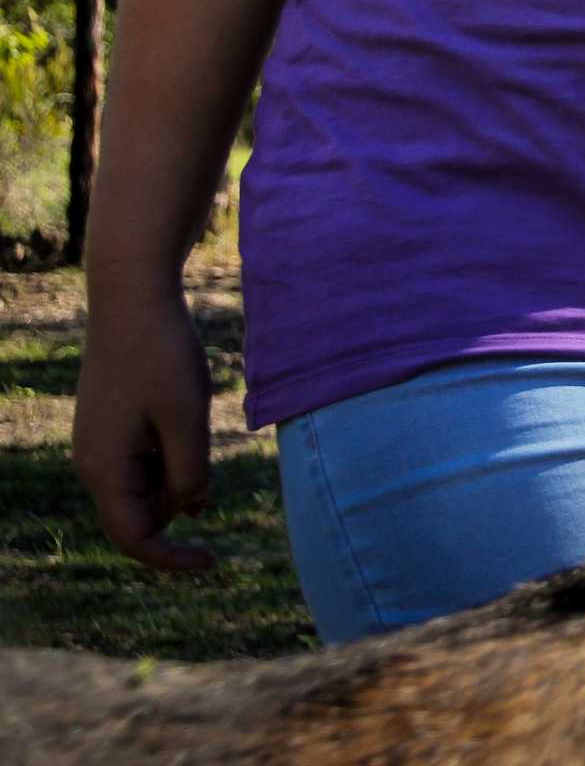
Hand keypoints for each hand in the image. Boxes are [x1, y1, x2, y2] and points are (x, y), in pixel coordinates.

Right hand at [72, 277, 218, 571]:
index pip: (135, 538)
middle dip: (181, 502)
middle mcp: (93, 464)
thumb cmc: (161, 355)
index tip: (215, 561)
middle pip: (141, 514)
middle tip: (202, 447)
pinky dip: (170, 455)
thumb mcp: (186, 417)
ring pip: (145, 487)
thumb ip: (191, 471)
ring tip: (189, 416)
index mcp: (105, 470)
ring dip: (178, 475)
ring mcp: (99, 445)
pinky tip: (184, 414)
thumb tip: (193, 511)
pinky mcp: (110, 427)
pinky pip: (143, 461)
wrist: (131, 300)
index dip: (172, 558)